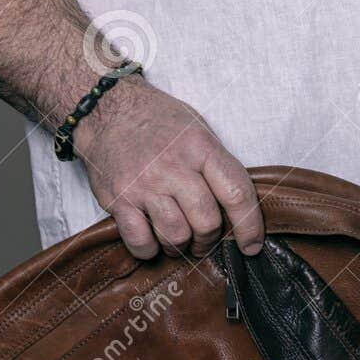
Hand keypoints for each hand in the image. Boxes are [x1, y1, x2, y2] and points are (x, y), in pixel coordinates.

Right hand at [74, 76, 263, 261]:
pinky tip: (151, 238)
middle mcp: (174, 166)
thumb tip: (238, 208)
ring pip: (176, 236)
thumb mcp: (198, 129)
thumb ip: (216, 165)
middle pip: (206, 222)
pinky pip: (141, 242)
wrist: (108, 110)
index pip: (236, 193)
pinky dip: (149, 250)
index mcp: (200, 147)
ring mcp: (144, 184)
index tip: (251, 245)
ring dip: (181, 246)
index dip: (249, 226)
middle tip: (204, 238)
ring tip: (178, 237)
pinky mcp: (118, 199)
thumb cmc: (158, 122)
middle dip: (209, 239)